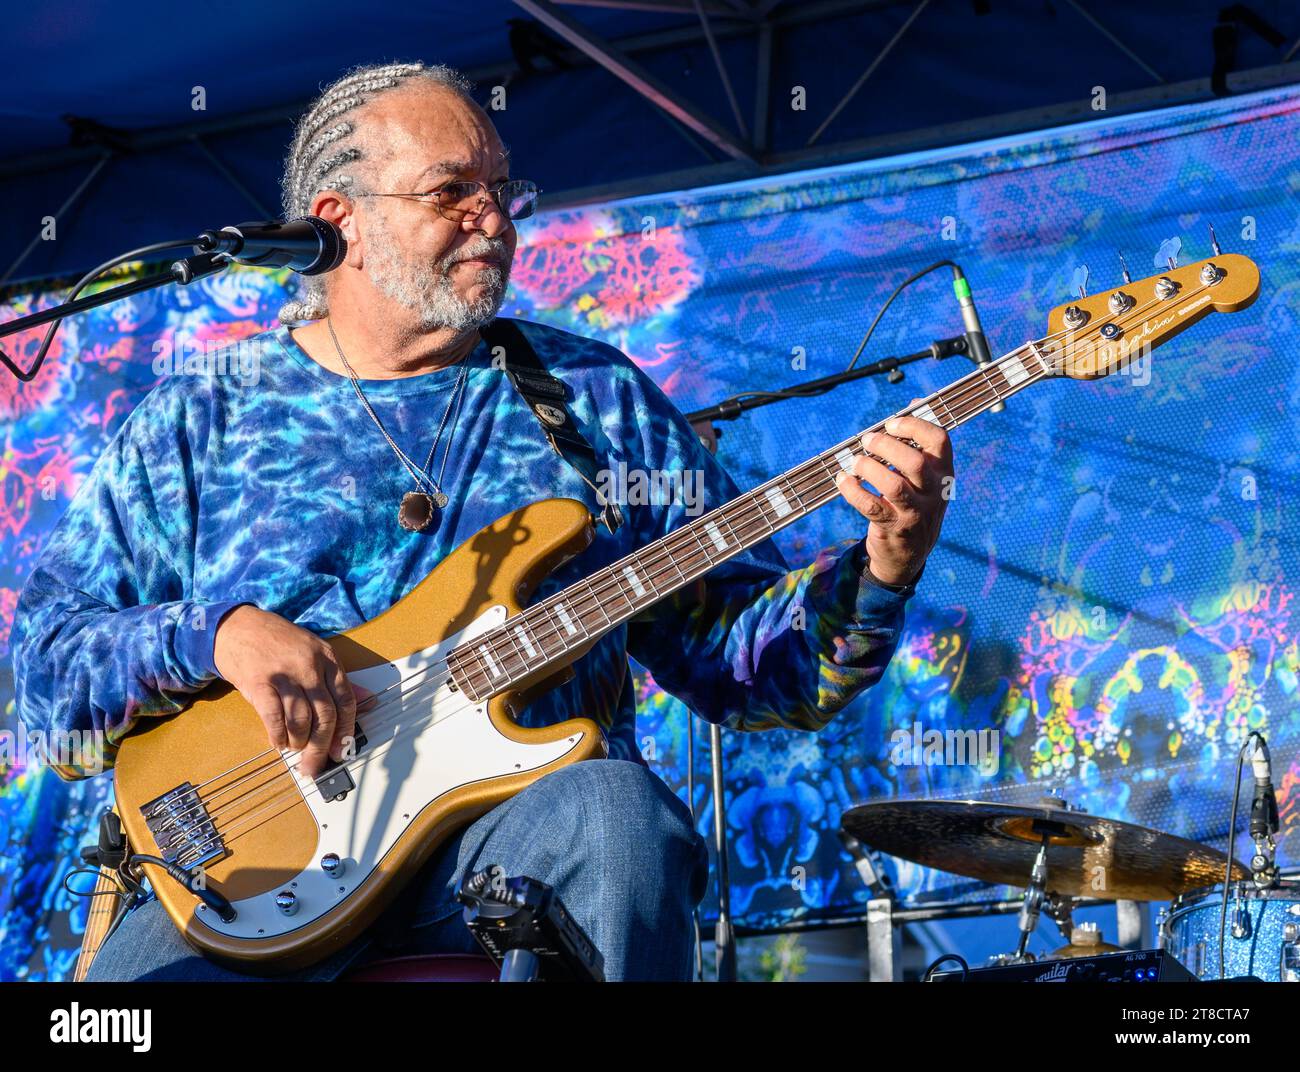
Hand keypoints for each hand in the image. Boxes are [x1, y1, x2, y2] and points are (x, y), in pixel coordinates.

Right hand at [213, 605, 371, 778]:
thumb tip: (367, 700)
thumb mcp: (313, 651)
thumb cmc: (276, 641)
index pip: (346, 699)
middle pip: (325, 715)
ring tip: (295, 748)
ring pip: (301, 720)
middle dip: (322, 746)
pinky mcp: (259, 683)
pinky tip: (278, 742)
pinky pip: (274, 718)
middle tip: (316, 764)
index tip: (342, 749)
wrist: (236, 627)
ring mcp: (284, 674)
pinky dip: (278, 736)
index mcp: (327, 658)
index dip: (346, 729)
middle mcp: (309, 666)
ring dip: (299, 742)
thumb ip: (336, 679)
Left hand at [834, 404, 953, 586]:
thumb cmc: (914, 503)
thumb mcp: (925, 477)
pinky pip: (870, 506)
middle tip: (867, 440)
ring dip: (868, 468)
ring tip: (855, 463)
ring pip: (893, 485)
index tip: (891, 423)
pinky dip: (852, 490)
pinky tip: (843, 480)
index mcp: (944, 472)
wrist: (910, 553)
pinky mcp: (893, 528)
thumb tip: (913, 403)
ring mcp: (915, 512)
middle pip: (914, 461)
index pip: (939, 440)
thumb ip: (919, 443)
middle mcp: (933, 492)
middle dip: (886, 445)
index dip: (913, 425)